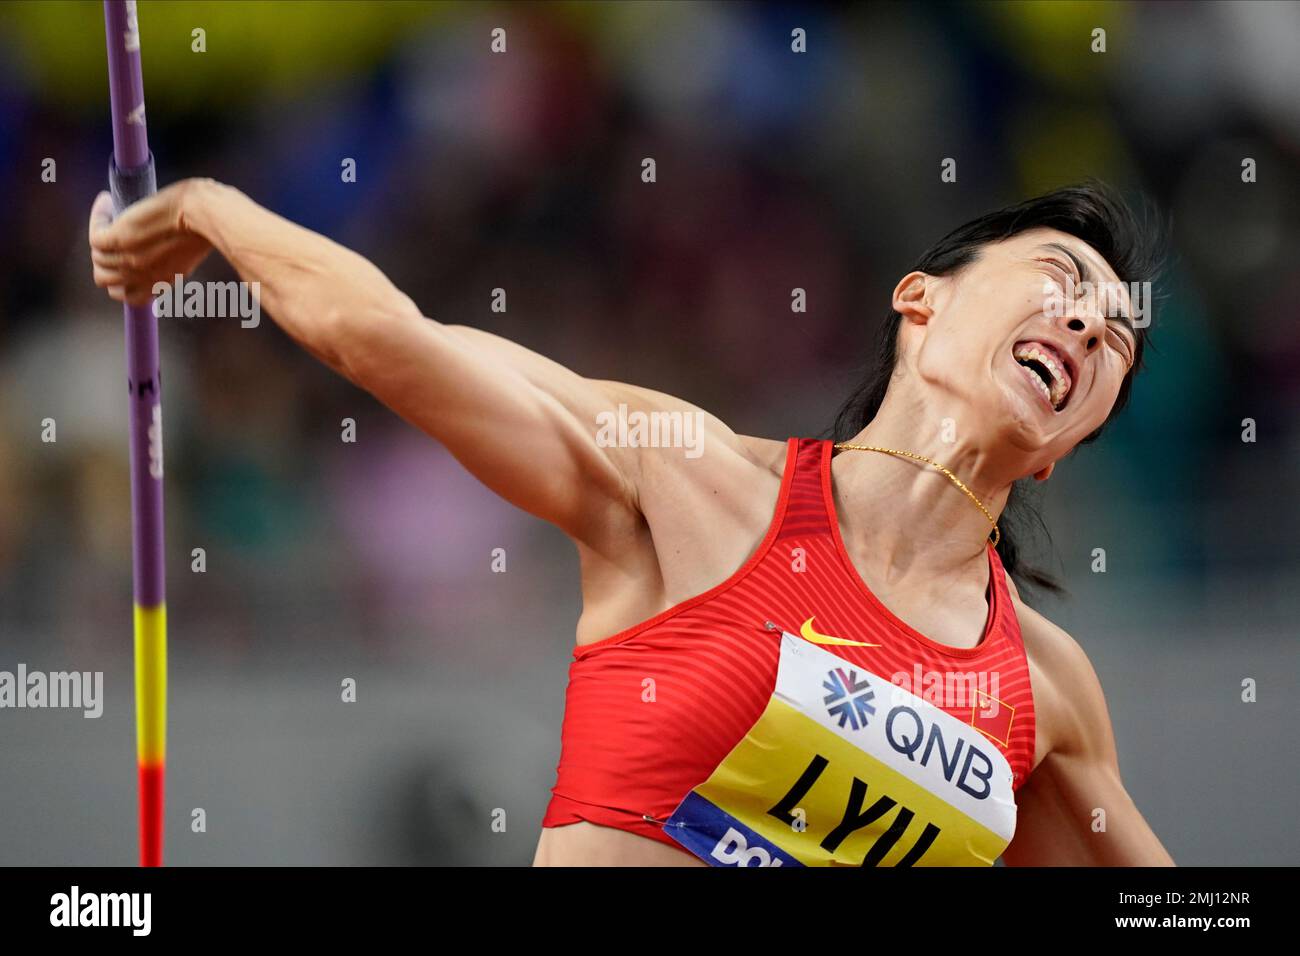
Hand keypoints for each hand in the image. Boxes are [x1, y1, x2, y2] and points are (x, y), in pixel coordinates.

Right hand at [89, 178, 214, 305]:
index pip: (131, 296)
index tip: (123, 261)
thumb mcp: (186, 252)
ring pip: (98, 259)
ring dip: (99, 237)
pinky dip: (97, 218)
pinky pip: (95, 237)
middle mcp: (144, 276)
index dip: (122, 281)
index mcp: (162, 281)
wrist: (202, 212)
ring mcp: (130, 260)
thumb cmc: (204, 223)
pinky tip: (106, 202)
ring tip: (109, 215)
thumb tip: (159, 245)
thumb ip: (170, 258)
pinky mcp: (119, 240)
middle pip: (105, 280)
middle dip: (105, 259)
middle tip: (112, 236)